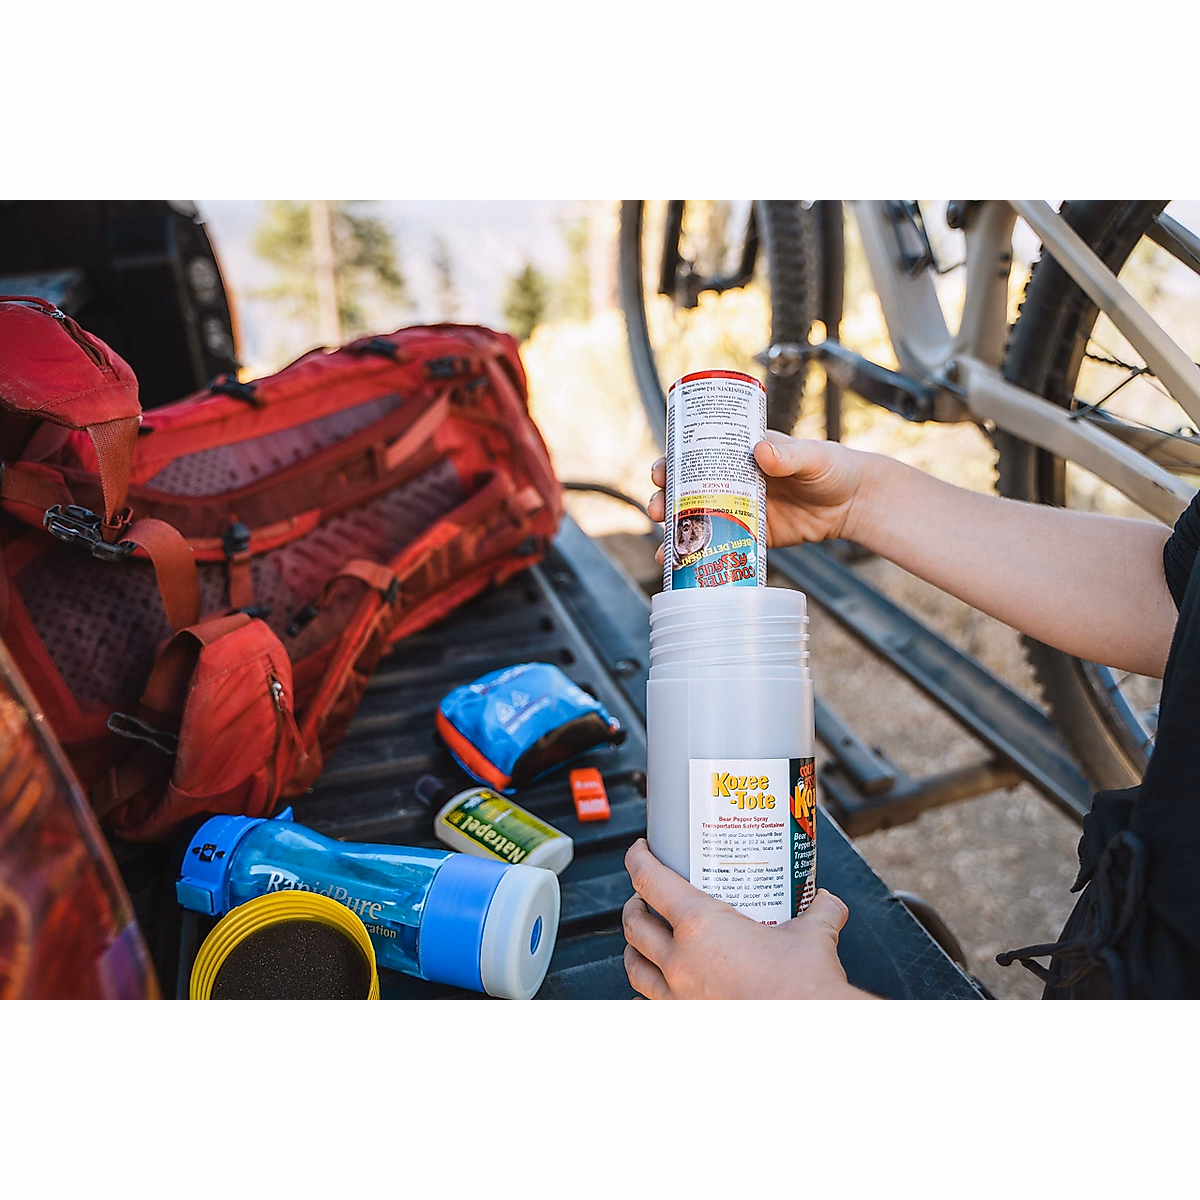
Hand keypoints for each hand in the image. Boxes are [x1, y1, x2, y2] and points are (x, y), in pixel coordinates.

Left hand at [622, 839, 873, 999]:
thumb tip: (826, 902)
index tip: (640, 850)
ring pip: (635, 967)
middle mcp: (680, 961)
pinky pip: (650, 1004)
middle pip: (635, 924)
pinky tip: (659, 987)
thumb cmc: (804, 987)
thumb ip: (818, 912)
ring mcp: (678, 997)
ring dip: (635, 948)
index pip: (651, 881)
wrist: (811, 1031)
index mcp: (700, 926)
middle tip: (647, 897)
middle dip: (635, 905)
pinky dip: (648, 993)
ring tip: (645, 939)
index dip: (638, 859)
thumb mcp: (813, 936)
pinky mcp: (685, 1022)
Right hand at [648, 431, 879, 560]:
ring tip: (663, 544)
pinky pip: (718, 545)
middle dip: (664, 499)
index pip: (697, 454)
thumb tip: (761, 450)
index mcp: (741, 453)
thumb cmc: (833, 467)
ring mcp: (739, 509)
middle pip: (687, 489)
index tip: (660, 472)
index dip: (672, 462)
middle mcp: (733, 480)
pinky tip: (680, 566)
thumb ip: (788, 454)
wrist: (855, 503)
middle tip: (656, 509)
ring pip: (697, 518)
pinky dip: (697, 556)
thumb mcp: (810, 456)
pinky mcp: (751, 535)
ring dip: (675, 530)